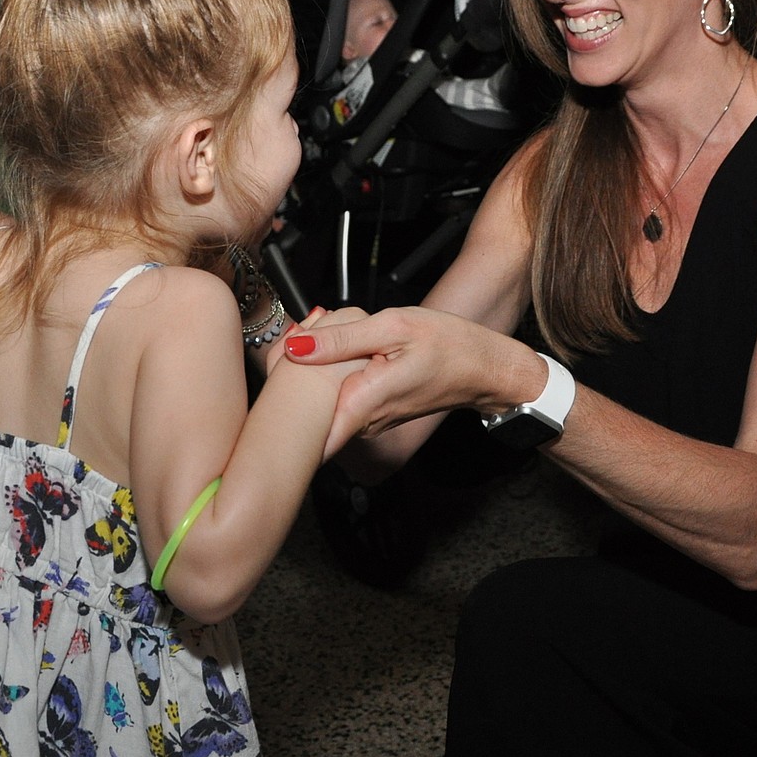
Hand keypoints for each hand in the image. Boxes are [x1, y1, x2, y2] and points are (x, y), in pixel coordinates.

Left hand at [284, 305, 517, 455]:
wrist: (484, 369)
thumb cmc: (448, 346)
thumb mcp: (393, 326)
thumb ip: (341, 338)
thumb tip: (295, 346)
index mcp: (360, 404)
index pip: (301, 430)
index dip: (276, 402)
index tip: (273, 369)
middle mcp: (360, 423)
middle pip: (303, 412)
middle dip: (288, 375)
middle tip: (300, 334)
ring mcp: (365, 422)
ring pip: (318, 403)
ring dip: (310, 371)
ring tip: (321, 333)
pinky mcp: (370, 414)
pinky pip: (336, 398)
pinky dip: (328, 373)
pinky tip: (337, 346)